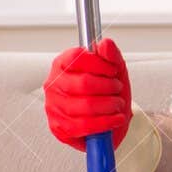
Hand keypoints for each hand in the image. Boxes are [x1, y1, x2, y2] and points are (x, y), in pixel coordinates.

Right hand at [43, 36, 131, 151]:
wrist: (107, 122)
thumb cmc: (106, 93)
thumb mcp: (114, 70)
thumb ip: (111, 55)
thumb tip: (105, 44)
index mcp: (63, 64)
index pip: (77, 57)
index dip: (99, 64)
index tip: (112, 70)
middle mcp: (54, 84)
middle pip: (84, 83)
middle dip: (108, 87)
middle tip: (117, 89)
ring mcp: (54, 106)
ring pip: (86, 106)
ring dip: (110, 106)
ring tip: (118, 105)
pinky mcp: (59, 127)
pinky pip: (84, 126)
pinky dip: (105, 123)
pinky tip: (115, 118)